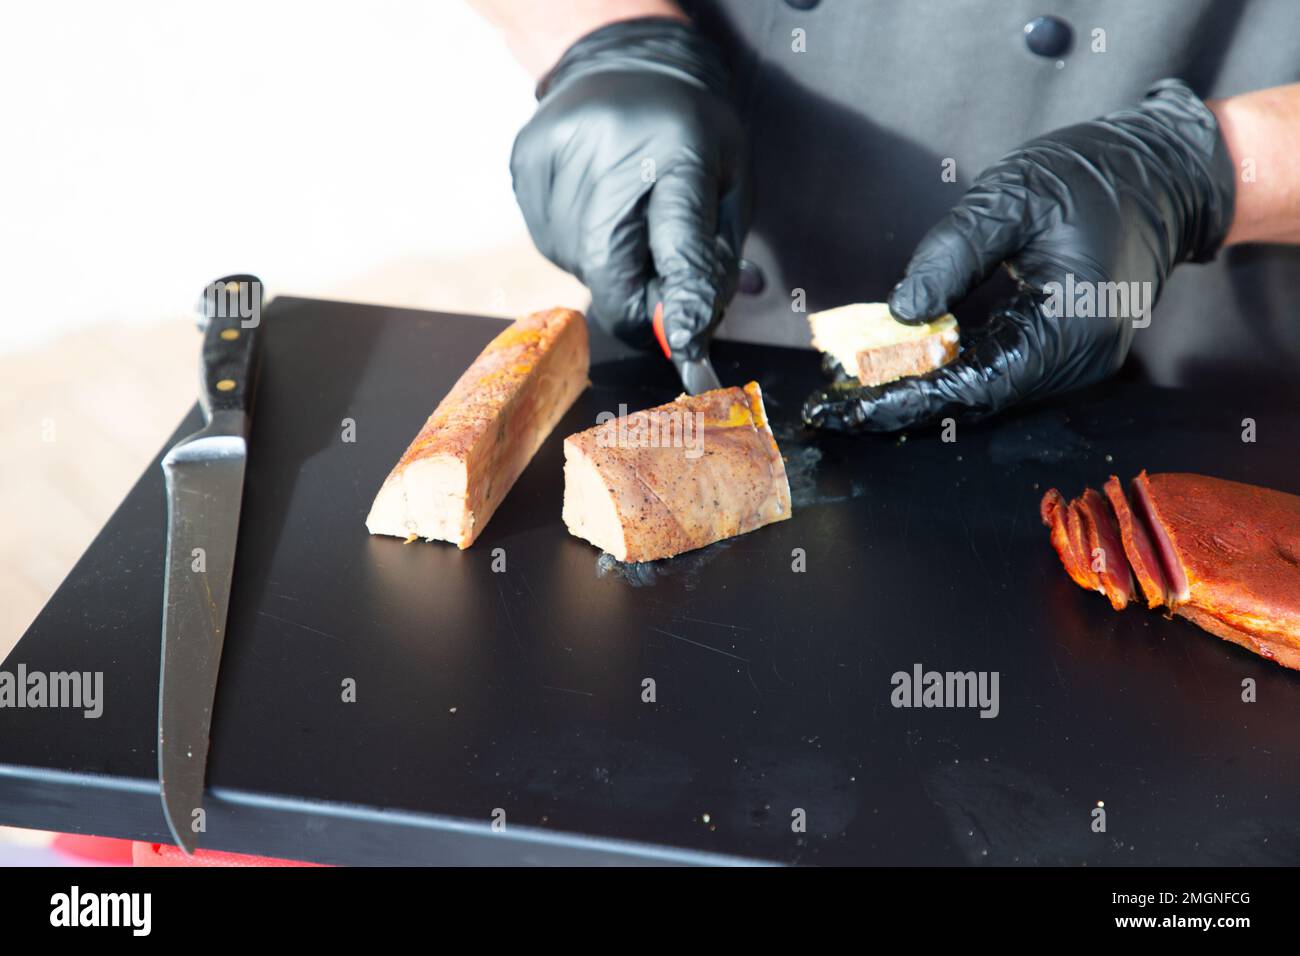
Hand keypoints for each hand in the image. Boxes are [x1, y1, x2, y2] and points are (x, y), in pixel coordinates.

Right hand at [510, 17, 747, 360]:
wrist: (626, 62)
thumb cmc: (688, 134)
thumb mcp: (730, 183)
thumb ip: (715, 258)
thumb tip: (693, 332)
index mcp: (680, 152)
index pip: (679, 240)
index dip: (681, 299)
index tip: (684, 344)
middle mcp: (611, 150)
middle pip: (610, 268)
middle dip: (635, 300)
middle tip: (656, 290)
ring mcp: (560, 154)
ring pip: (578, 264)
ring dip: (606, 265)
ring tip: (625, 214)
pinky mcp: (525, 161)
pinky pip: (552, 244)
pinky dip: (577, 244)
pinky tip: (594, 203)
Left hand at [803, 79, 1235, 432]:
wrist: (1160, 175)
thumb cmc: (1091, 177)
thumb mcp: (1010, 197)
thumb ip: (951, 255)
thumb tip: (901, 312)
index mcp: (1072, 325)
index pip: (976, 384)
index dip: (908, 399)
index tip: (849, 407)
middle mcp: (1080, 359)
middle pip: (978, 401)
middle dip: (902, 404)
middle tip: (831, 406)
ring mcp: (1078, 362)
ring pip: (986, 394)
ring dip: (921, 393)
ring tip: (853, 392)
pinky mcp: (1066, 352)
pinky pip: (1000, 374)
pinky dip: (949, 375)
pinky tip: (901, 369)